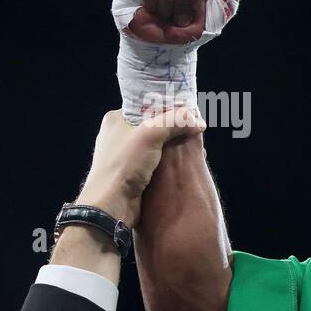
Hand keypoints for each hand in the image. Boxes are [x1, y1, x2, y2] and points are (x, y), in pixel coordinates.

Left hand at [75, 108, 206, 226]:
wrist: (112, 205)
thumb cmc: (124, 165)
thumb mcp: (150, 134)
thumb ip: (175, 121)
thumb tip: (198, 121)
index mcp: (117, 119)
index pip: (147, 105)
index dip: (169, 107)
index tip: (189, 112)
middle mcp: (120, 135)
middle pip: (155, 125)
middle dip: (176, 129)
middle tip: (195, 132)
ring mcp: (127, 155)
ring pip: (159, 145)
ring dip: (176, 148)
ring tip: (195, 149)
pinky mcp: (135, 173)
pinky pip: (158, 162)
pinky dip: (171, 163)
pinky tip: (185, 164)